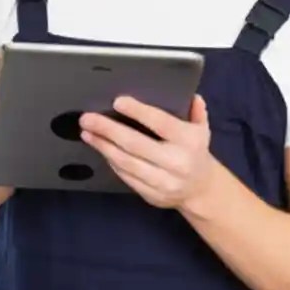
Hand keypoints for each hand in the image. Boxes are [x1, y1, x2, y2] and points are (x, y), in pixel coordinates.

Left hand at [79, 95, 216, 209]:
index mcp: (189, 141)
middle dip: (108, 130)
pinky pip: (127, 177)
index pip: (160, 123)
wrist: (201, 190)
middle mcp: (176, 162)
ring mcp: (163, 182)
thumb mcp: (201, 129)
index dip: (138, 112)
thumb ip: (195, 111)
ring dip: (103, 147)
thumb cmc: (195, 151)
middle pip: (135, 144)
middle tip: (87, 119)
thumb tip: (190, 94)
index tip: (117, 101)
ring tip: (87, 133)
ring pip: (127, 163)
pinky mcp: (152, 195)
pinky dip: (112, 162)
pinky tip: (101, 149)